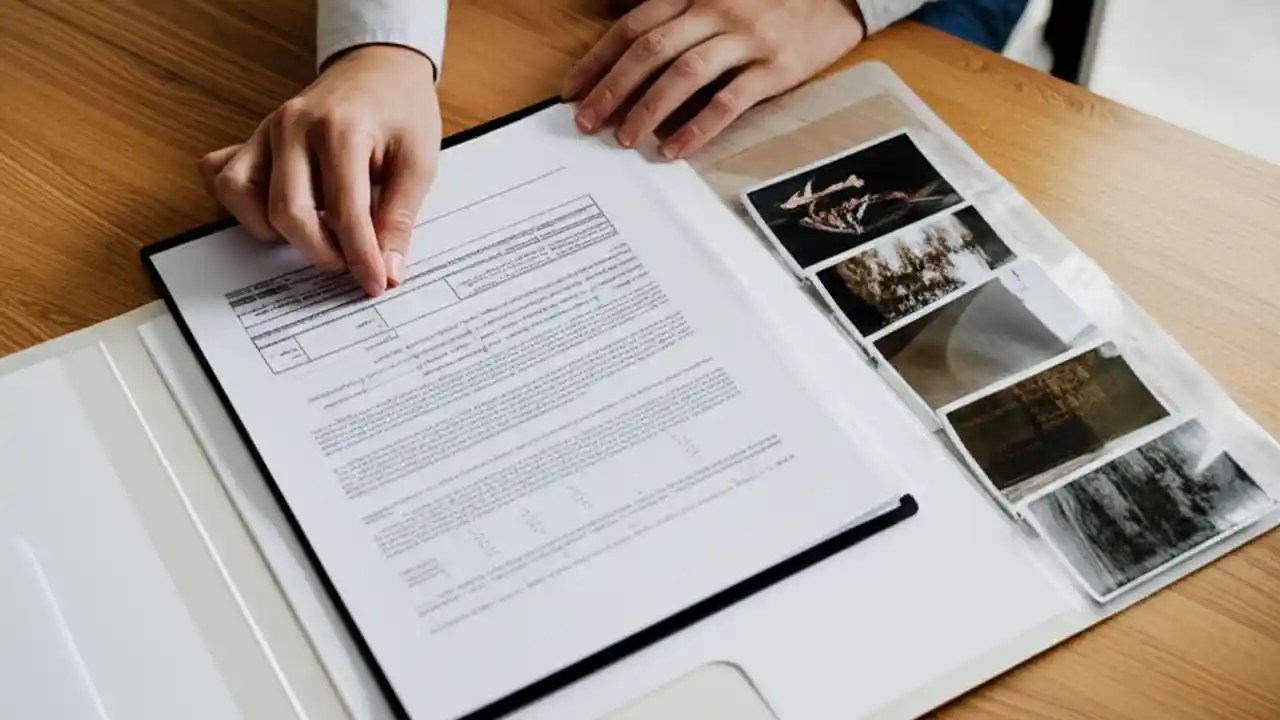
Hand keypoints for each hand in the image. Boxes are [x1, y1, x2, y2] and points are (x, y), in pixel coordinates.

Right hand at [199, 46, 441, 296]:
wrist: (379, 68)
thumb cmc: (401, 112)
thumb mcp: (419, 162)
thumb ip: (399, 219)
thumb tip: (385, 273)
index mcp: (340, 130)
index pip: (344, 214)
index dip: (360, 258)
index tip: (374, 285)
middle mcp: (292, 127)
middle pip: (287, 213)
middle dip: (321, 253)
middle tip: (350, 263)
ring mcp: (265, 131)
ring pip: (241, 197)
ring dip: (276, 231)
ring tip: (317, 232)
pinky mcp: (251, 138)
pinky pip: (222, 177)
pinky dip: (242, 205)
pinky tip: (277, 212)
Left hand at [562, 0, 865, 158]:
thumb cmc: (768, 4)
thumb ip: (677, 19)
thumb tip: (628, 55)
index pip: (632, 27)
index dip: (598, 60)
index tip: (572, 92)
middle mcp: (716, 10)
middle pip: (651, 50)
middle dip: (613, 89)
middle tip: (587, 122)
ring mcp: (746, 38)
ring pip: (684, 73)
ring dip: (649, 109)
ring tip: (625, 139)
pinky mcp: (775, 67)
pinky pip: (729, 100)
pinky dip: (699, 127)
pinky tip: (676, 149)